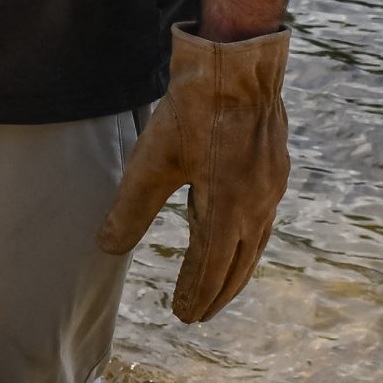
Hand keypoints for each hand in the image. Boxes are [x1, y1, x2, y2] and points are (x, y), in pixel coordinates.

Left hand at [98, 24, 290, 321]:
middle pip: (238, 265)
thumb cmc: (192, 112)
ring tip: (218, 288)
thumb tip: (107, 247)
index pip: (210, 268)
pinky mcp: (275, 171)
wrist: (238, 66)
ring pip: (254, 245)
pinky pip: (262, 220)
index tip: (181, 315)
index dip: (194, 294)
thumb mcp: (152, 161)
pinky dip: (247, 241)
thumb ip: (132, 208)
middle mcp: (258, 208)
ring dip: (235, 270)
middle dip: (217, 293)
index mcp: (229, 212)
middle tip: (199, 315)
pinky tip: (237, 238)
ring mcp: (271, 190)